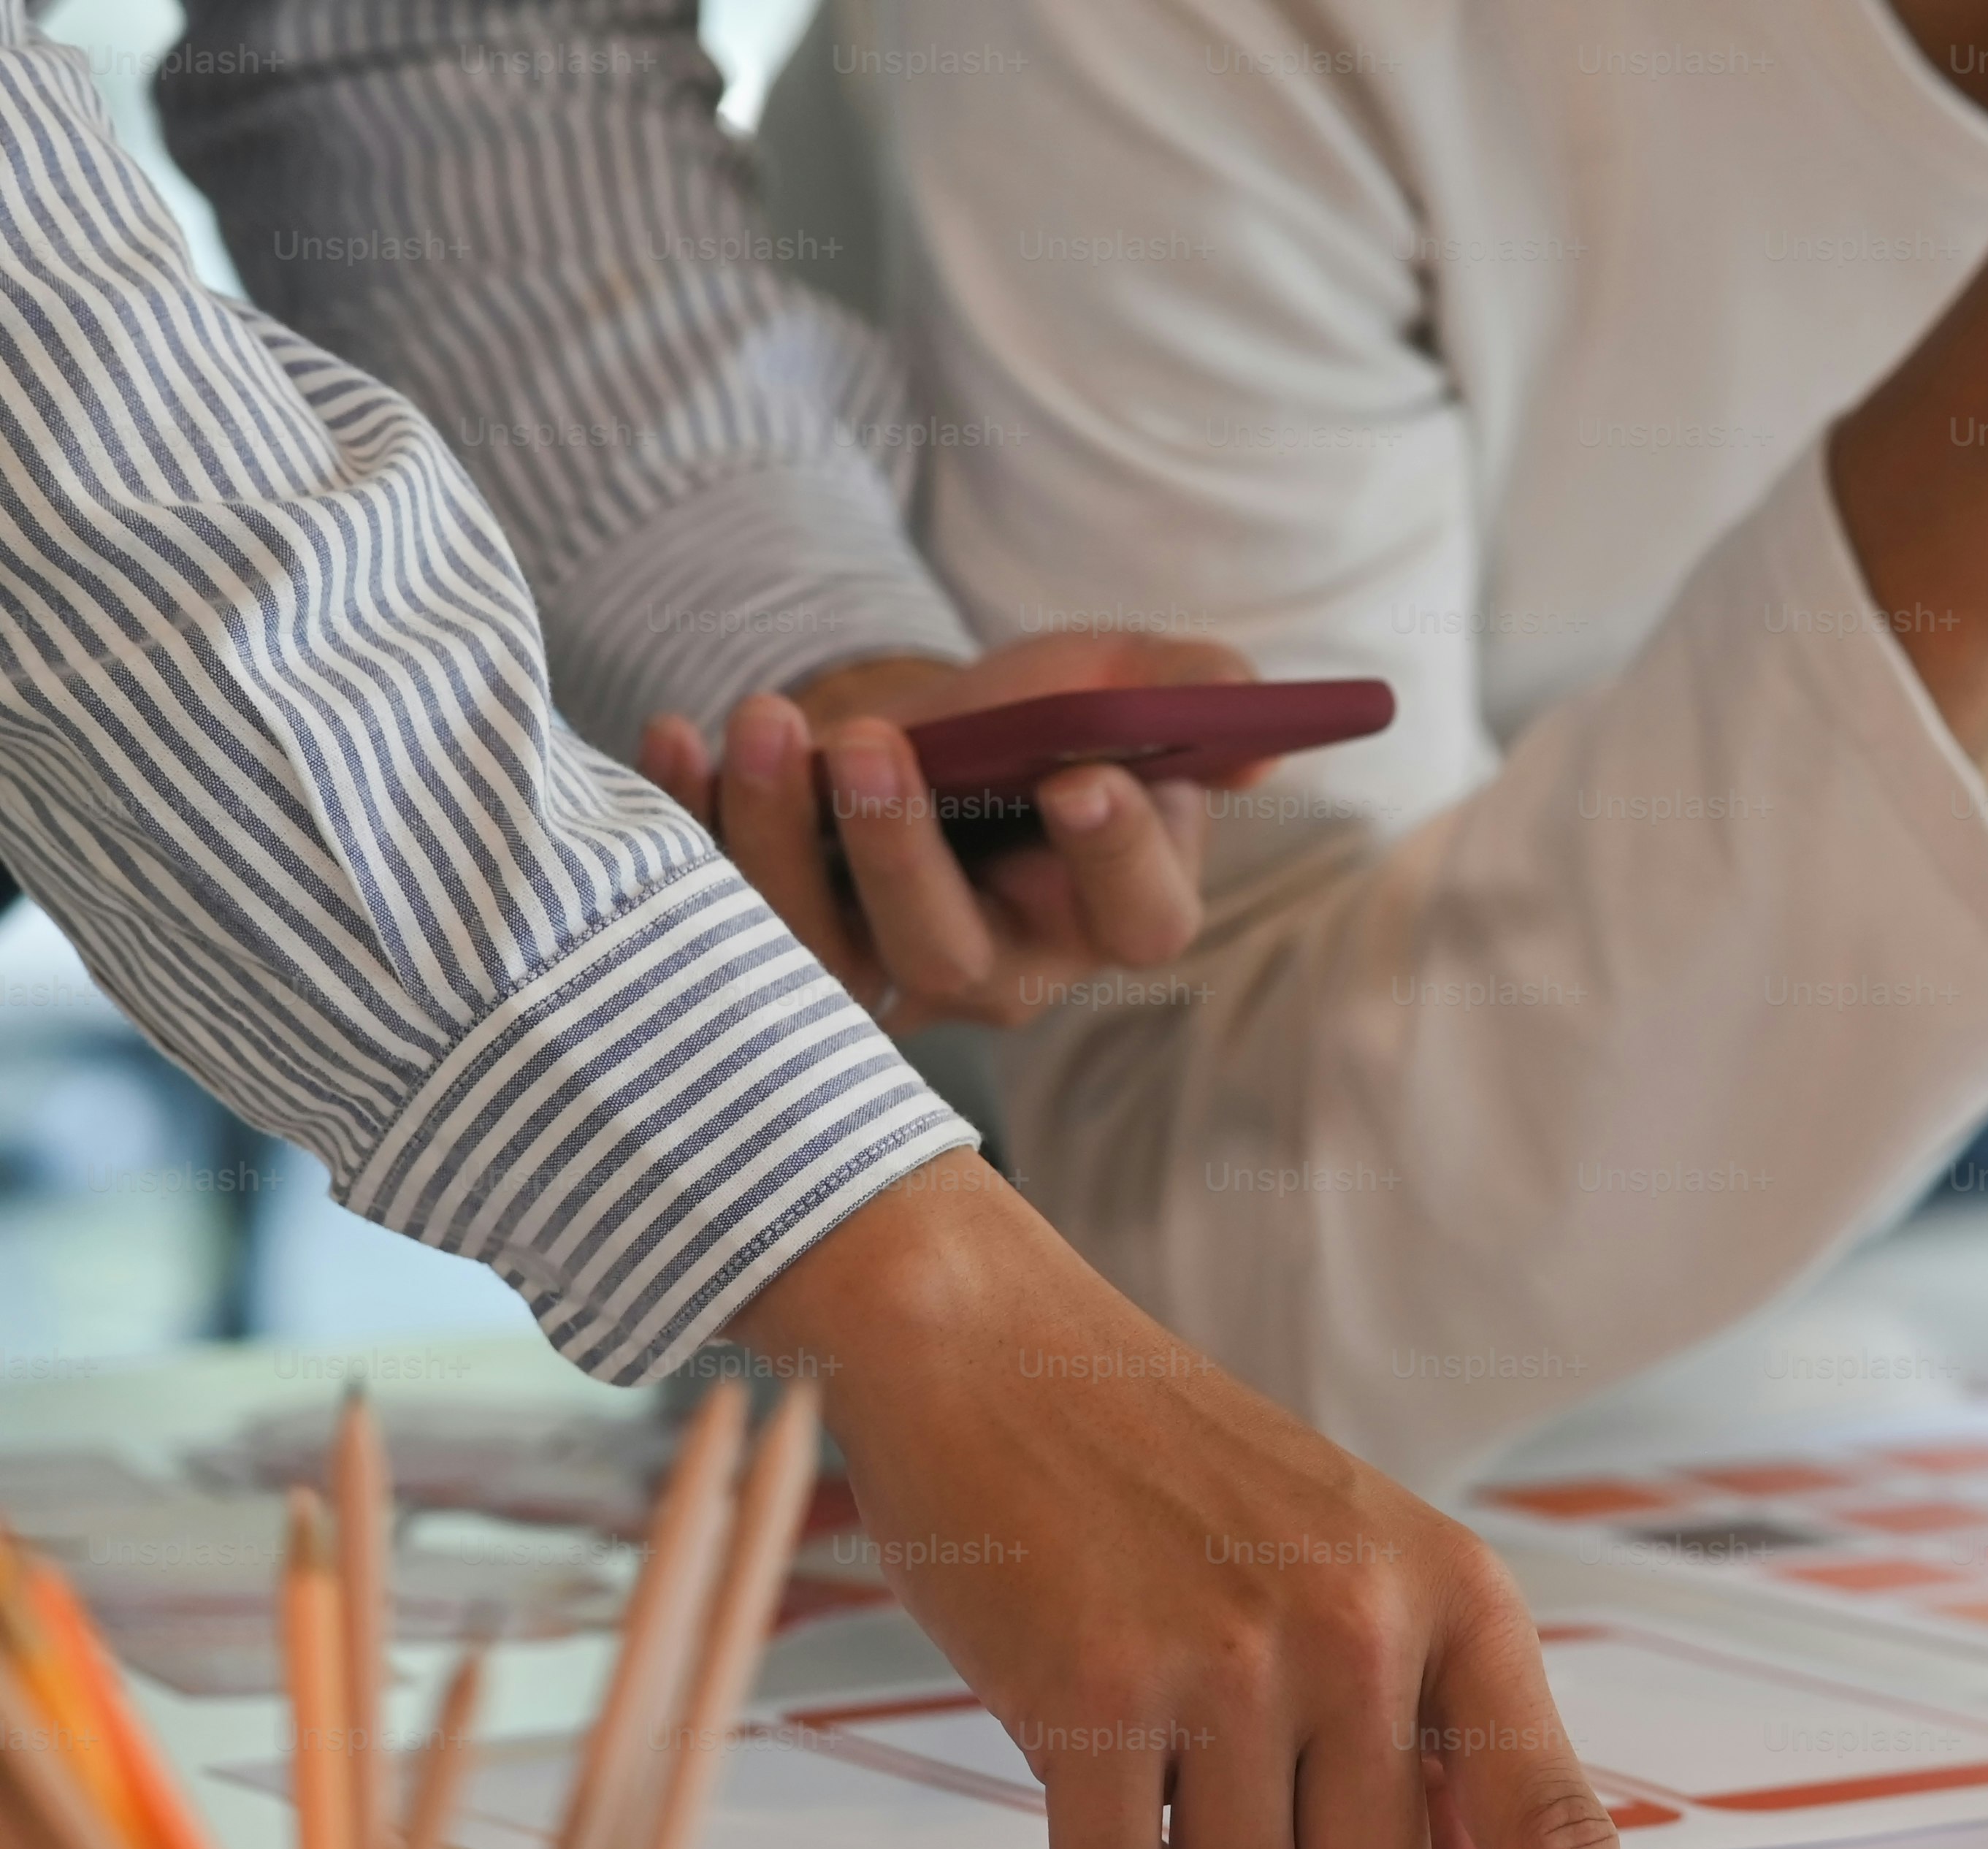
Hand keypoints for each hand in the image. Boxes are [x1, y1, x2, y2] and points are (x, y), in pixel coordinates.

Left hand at [637, 631, 1246, 1031]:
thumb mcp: (1119, 680)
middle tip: (868, 744)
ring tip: (766, 717)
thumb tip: (1251, 722)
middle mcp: (1001, 971)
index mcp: (1113, 914)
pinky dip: (693, 820)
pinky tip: (679, 737)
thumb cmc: (1038, 717)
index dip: (1112, 855)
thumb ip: (1190, 690)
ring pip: (821, 950)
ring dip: (779, 834)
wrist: (931, 738)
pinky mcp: (780, 949)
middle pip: (950, 955)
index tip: (1078, 775)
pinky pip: (720, 910)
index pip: (1139, 916)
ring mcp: (882, 972)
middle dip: (902, 852)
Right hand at [724, 1153, 1694, 1848]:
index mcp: (1459, 1603)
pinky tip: (1069, 1793)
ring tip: (1148, 1771)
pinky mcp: (1094, 1689)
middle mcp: (1368, 1631)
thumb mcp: (1361, 1579)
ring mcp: (1234, 1659)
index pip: (1556, 1825)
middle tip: (1227, 1795)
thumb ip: (1438, 1754)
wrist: (1004, 1350)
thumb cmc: (1184, 1484)